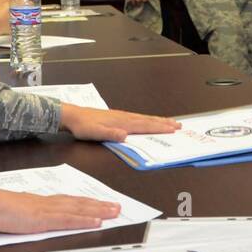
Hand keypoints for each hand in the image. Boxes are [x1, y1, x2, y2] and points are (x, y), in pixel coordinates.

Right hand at [0, 186, 120, 233]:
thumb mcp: (12, 212)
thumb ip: (23, 214)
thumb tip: (28, 218)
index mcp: (39, 202)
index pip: (67, 201)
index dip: (85, 203)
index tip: (99, 204)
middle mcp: (46, 203)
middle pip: (78, 203)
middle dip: (99, 205)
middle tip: (117, 206)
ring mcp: (46, 211)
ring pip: (78, 209)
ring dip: (98, 211)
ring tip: (114, 212)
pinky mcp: (43, 220)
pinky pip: (68, 220)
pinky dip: (84, 220)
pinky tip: (97, 222)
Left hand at [60, 104, 179, 141]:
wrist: (73, 116)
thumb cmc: (83, 126)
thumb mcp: (94, 133)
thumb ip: (110, 134)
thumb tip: (124, 135)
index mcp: (121, 122)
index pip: (144, 126)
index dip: (159, 128)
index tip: (172, 129)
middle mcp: (124, 118)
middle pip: (148, 121)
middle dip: (164, 123)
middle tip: (179, 125)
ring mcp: (121, 116)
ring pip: (144, 118)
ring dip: (158, 120)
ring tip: (170, 121)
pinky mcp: (118, 116)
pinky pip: (138, 118)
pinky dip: (148, 119)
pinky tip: (149, 120)